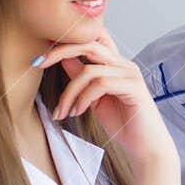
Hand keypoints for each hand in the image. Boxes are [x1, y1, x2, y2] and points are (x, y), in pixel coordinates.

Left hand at [41, 27, 174, 166]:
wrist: (146, 147)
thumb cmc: (123, 123)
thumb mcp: (93, 98)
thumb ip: (81, 78)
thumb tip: (62, 59)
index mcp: (116, 64)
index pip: (93, 37)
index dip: (67, 39)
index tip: (42, 53)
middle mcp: (124, 64)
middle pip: (89, 44)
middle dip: (60, 51)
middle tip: (37, 63)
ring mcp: (131, 74)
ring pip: (90, 71)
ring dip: (69, 92)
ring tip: (63, 111)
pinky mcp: (134, 87)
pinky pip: (100, 84)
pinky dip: (83, 98)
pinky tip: (78, 112)